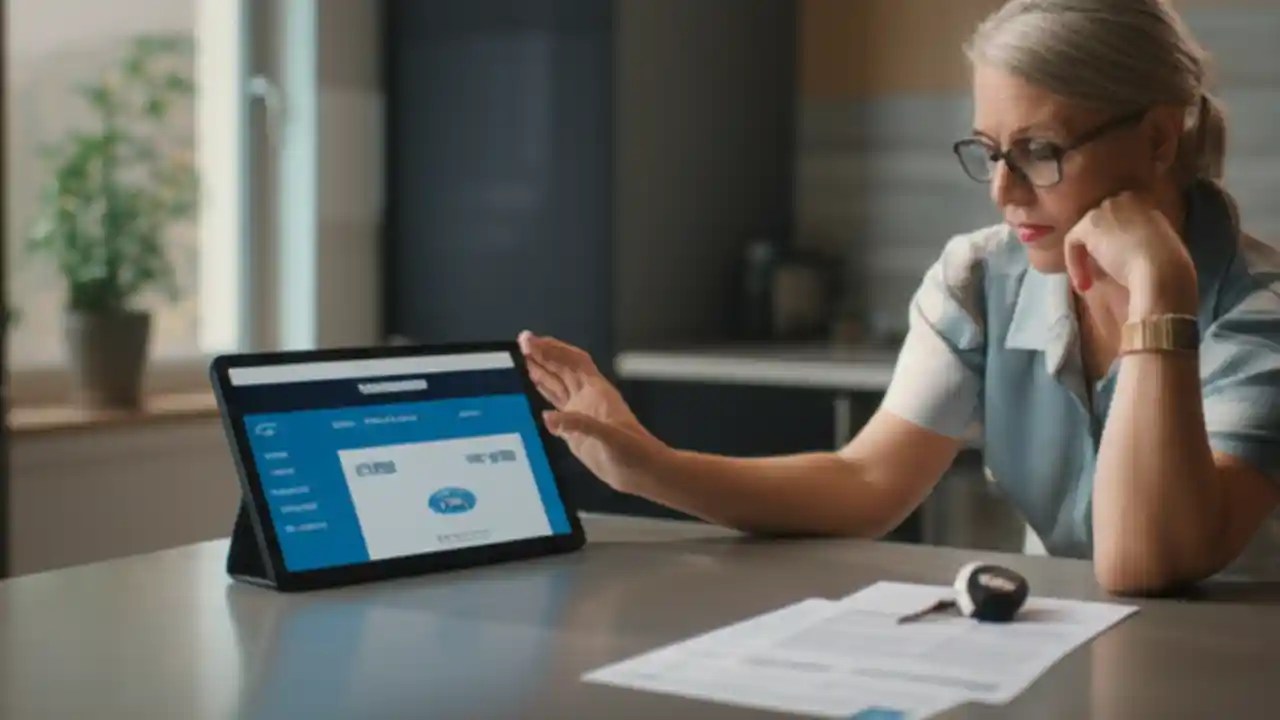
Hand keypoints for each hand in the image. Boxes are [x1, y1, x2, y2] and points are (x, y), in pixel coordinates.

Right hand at [518, 330, 668, 493]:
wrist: (642, 472)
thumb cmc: (634, 451)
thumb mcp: (610, 437)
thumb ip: (579, 426)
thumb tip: (548, 418)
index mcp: (597, 392)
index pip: (572, 362)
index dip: (553, 350)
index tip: (533, 342)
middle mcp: (587, 397)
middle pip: (562, 369)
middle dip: (543, 354)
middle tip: (522, 342)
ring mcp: (581, 412)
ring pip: (557, 384)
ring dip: (541, 370)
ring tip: (522, 358)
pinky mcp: (575, 430)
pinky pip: (556, 406)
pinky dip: (544, 394)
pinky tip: (532, 388)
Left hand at [1064, 191, 1197, 318]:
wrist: (1161, 268)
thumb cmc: (1167, 267)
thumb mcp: (1158, 249)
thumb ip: (1142, 244)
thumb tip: (1124, 257)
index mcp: (1146, 204)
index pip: (1121, 220)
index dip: (1114, 243)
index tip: (1116, 265)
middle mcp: (1124, 200)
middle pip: (1101, 224)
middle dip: (1097, 249)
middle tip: (1100, 274)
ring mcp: (1106, 210)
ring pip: (1086, 234)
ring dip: (1084, 260)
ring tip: (1090, 283)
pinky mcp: (1088, 225)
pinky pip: (1073, 242)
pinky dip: (1074, 263)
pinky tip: (1083, 283)